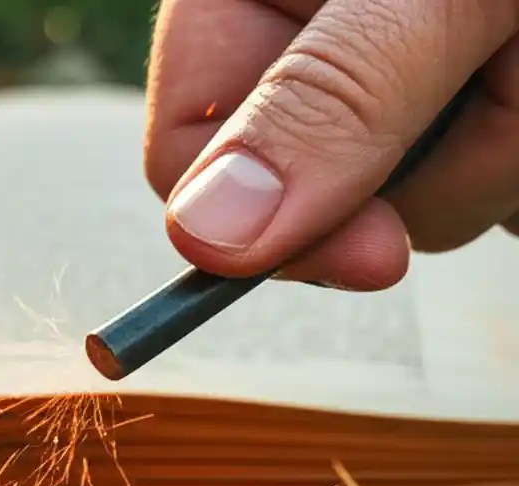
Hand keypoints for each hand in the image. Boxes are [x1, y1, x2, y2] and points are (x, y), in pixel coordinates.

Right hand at [143, 0, 518, 289]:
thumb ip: (328, 98)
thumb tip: (211, 234)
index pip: (187, 147)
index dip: (261, 222)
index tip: (370, 256)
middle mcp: (313, 41)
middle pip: (308, 196)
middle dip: (423, 173)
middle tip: (508, 88)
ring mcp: (395, 81)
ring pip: (411, 204)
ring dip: (499, 159)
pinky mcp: (475, 109)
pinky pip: (482, 192)